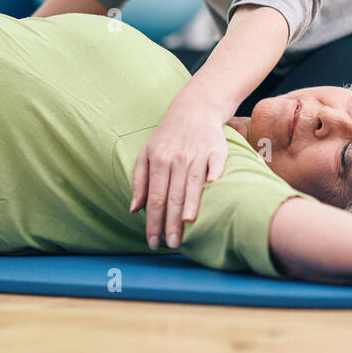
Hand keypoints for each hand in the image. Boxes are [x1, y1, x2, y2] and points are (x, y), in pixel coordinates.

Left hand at [130, 91, 228, 249]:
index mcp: (158, 161)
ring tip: (186, 227)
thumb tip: (134, 209)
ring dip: (189, 206)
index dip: (153, 222)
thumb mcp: (146, 154)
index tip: (153, 242)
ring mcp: (198, 153)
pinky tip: (213, 192)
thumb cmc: (168, 135)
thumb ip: (139, 182)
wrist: (195, 107)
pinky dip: (215, 176)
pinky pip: (216, 166)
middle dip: (171, 223)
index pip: (154, 198)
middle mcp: (177, 158)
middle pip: (173, 196)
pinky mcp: (217, 149)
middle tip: (172, 244)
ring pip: (192, 184)